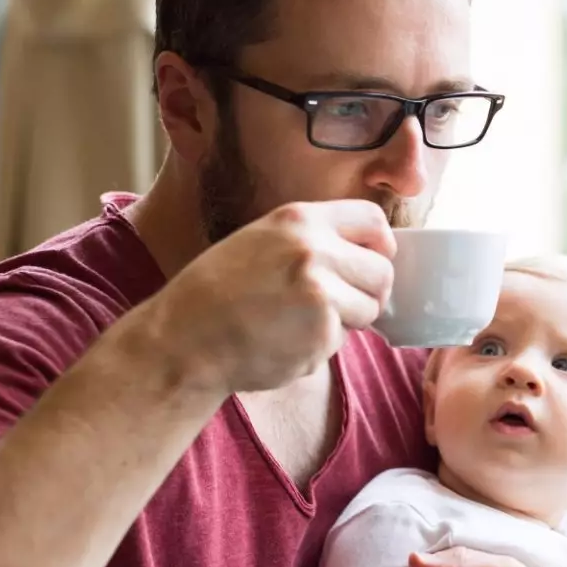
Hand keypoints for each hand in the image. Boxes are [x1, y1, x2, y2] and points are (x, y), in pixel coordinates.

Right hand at [141, 200, 395, 393]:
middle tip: (337, 305)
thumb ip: (313, 240)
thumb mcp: (263, 240)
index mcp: (300, 219)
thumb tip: (370, 256)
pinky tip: (284, 341)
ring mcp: (320, 292)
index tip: (370, 263)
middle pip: (383, 271)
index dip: (380, 246)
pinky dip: (319, 347)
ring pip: (370, 309)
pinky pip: (342, 340)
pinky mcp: (320, 333)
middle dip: (368, 292)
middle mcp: (313, 250)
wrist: (183, 338)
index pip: (374, 221)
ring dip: (347, 322)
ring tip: (300, 322)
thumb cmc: (219, 291)